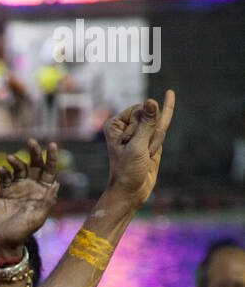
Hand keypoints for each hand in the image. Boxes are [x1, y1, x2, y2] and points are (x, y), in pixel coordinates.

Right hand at [0, 139, 58, 255]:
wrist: (2, 242)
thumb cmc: (22, 233)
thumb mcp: (37, 219)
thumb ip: (47, 202)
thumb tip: (56, 184)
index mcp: (42, 193)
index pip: (50, 171)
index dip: (52, 157)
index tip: (51, 144)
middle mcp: (32, 188)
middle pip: (35, 165)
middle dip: (34, 152)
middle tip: (31, 142)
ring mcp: (18, 188)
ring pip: (19, 168)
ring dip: (16, 161)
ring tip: (10, 158)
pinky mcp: (4, 191)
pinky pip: (5, 177)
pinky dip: (3, 171)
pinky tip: (0, 170)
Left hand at [104, 91, 174, 206]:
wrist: (131, 192)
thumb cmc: (128, 171)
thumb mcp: (137, 147)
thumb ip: (146, 124)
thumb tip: (151, 101)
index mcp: (116, 124)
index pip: (139, 110)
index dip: (141, 128)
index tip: (132, 147)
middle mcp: (126, 126)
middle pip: (149, 116)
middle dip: (150, 137)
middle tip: (140, 155)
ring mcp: (139, 132)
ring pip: (157, 125)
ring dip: (155, 143)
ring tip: (145, 157)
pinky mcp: (150, 140)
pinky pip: (162, 125)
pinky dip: (167, 110)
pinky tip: (169, 94)